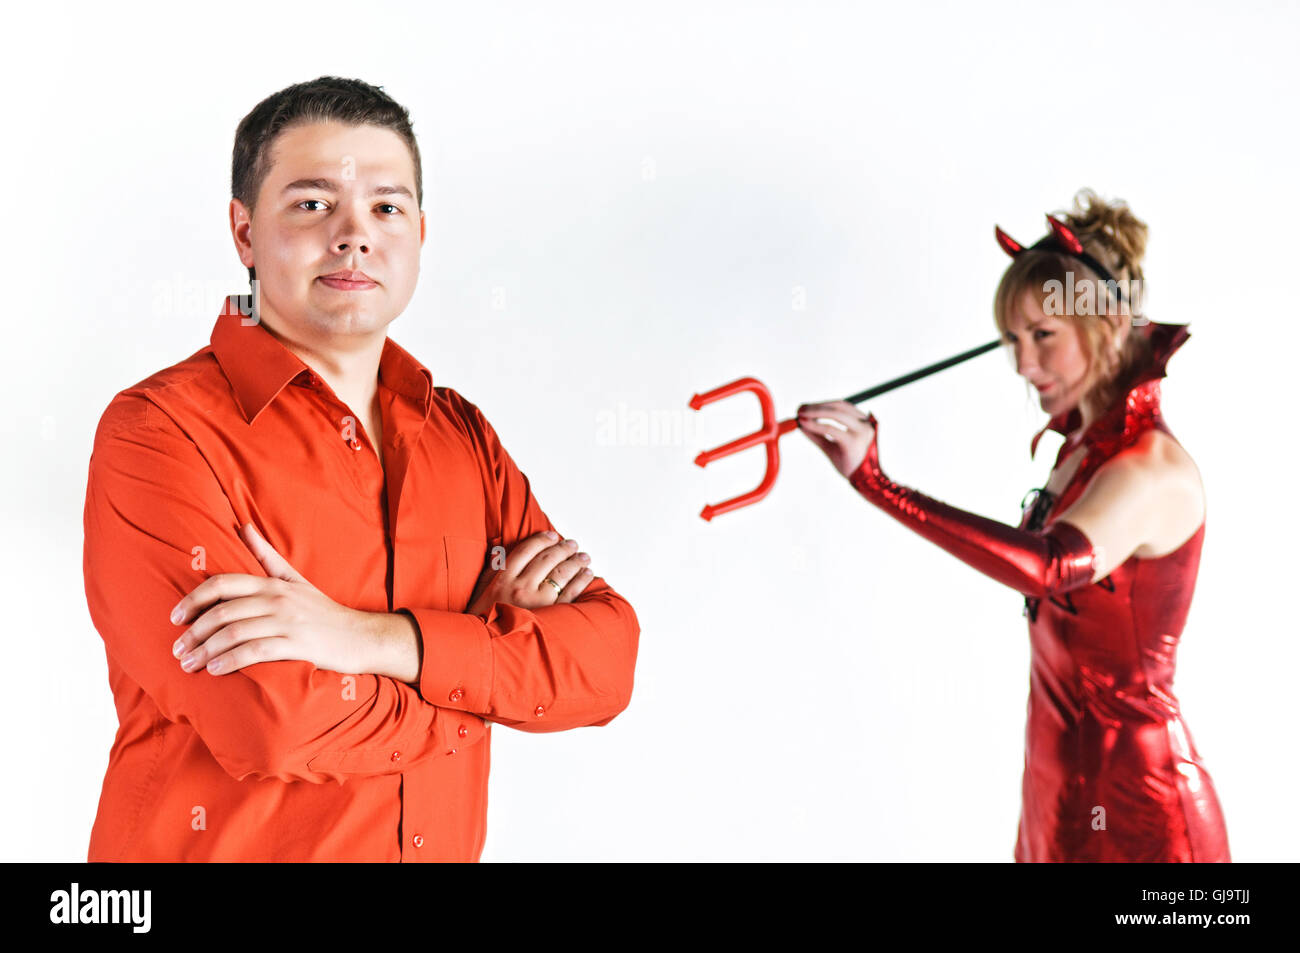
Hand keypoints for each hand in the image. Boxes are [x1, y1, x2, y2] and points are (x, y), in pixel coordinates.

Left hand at [169, 522, 373, 675]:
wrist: (360, 636)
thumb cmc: (323, 611)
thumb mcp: (295, 579)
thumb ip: (267, 556)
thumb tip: (243, 526)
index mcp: (273, 584)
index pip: (223, 584)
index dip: (193, 599)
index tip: (174, 618)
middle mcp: (278, 600)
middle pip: (223, 612)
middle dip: (194, 632)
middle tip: (177, 650)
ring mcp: (288, 622)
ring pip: (235, 633)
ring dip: (206, 650)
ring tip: (189, 664)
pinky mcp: (298, 645)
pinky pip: (255, 652)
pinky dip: (231, 661)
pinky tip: (215, 670)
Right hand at [467, 530, 594, 616]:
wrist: (488, 649)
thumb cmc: (485, 620)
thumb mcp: (482, 591)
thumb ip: (494, 570)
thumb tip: (503, 553)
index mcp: (504, 579)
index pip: (527, 550)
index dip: (542, 540)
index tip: (552, 536)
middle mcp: (521, 588)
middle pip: (548, 559)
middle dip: (563, 548)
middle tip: (572, 544)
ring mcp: (538, 602)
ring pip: (562, 573)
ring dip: (576, 561)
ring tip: (584, 556)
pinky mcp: (551, 615)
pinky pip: (571, 593)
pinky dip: (581, 580)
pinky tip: (587, 574)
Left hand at [796, 400, 876, 477]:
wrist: (864, 482)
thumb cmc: (849, 464)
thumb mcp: (831, 446)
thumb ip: (818, 435)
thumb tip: (801, 424)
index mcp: (862, 422)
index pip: (841, 405)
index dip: (821, 404)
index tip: (805, 407)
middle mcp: (864, 423)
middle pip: (838, 406)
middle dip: (816, 406)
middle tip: (799, 409)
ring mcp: (861, 432)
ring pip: (835, 414)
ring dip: (815, 412)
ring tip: (800, 415)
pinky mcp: (853, 442)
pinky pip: (831, 429)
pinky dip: (816, 425)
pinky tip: (805, 425)